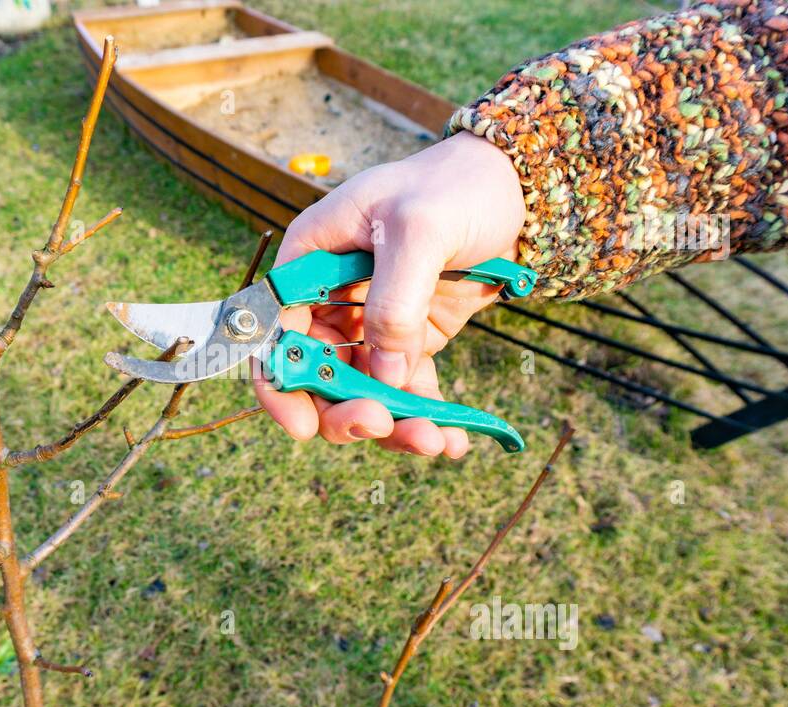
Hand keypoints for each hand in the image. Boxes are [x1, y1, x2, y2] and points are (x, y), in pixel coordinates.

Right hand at [253, 132, 525, 456]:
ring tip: (437, 439)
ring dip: (394, 424)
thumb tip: (384, 374)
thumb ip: (395, 301)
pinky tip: (455, 438)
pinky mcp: (409, 341)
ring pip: (362, 392)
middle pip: (315, 375)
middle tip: (383, 424)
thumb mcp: (420, 229)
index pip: (274, 330)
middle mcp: (331, 298)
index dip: (280, 382)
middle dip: (345, 410)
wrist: (513, 187)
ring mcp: (370, 324)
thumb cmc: (455, 186)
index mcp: (311, 259)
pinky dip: (426, 418)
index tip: (303, 426)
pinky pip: (406, 391)